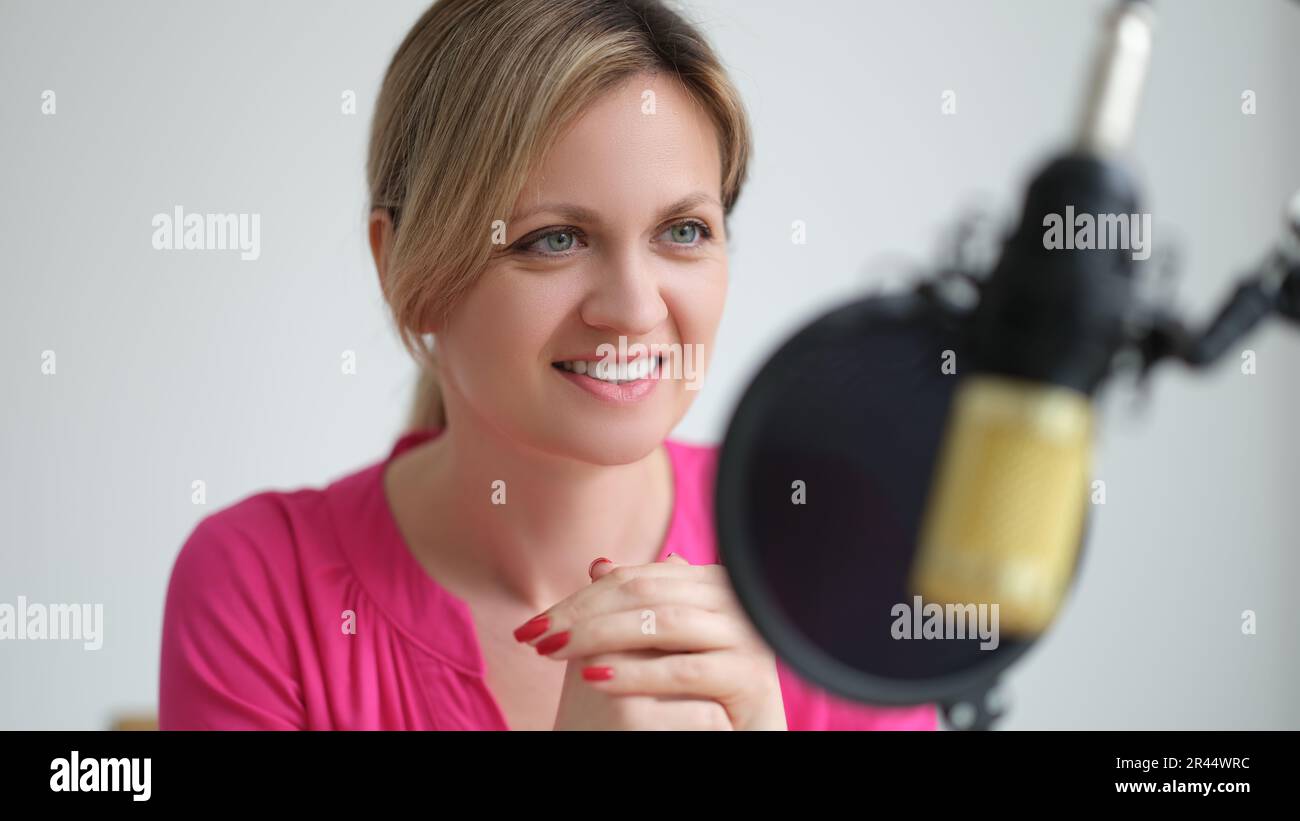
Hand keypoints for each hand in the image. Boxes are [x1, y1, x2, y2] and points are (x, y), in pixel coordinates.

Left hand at [514, 553, 786, 729]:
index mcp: (712, 585)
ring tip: (553, 652)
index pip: (636, 580)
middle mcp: (735, 601)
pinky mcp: (751, 678)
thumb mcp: (660, 649)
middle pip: (645, 595)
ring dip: (598, 636)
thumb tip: (597, 564)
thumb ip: (637, 607)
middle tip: (533, 636)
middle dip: (581, 614)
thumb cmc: (700, 697)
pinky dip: (636, 673)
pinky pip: (683, 672)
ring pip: (662, 624)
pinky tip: (595, 678)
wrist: (743, 740)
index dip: (582, 597)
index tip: (535, 623)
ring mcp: (747, 637)